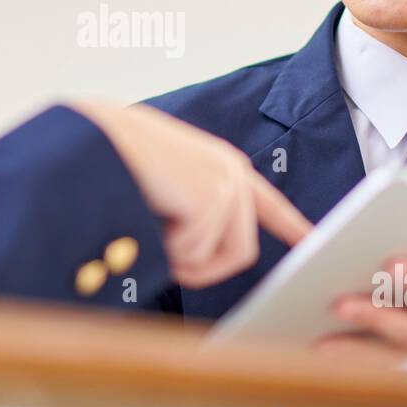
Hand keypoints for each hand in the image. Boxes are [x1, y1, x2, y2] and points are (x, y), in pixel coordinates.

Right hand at [71, 100, 311, 288]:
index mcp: (220, 165)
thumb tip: (194, 252)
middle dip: (201, 268)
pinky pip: (192, 255)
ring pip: (216, 259)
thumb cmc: (116, 161)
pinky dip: (165, 249)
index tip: (312, 242)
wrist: (94, 138)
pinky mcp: (214, 200)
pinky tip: (147, 215)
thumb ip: (190, 207)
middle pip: (239, 253)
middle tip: (164, 255)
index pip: (266, 203)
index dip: (290, 226)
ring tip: (150, 224)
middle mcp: (231, 173)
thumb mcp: (165, 184)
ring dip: (179, 257)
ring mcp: (226, 185)